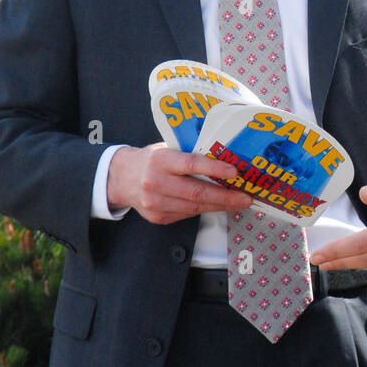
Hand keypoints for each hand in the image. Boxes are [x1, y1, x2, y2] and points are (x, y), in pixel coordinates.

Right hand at [108, 143, 252, 224]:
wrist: (121, 178)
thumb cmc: (152, 160)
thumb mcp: (168, 149)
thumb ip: (190, 153)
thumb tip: (225, 156)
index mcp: (161, 160)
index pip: (191, 164)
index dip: (214, 168)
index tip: (235, 172)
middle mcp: (156, 182)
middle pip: (196, 192)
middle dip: (226, 197)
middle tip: (246, 197)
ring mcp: (155, 202)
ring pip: (194, 207)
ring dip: (220, 206)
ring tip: (238, 202)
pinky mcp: (157, 217)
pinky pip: (187, 215)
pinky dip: (204, 210)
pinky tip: (218, 206)